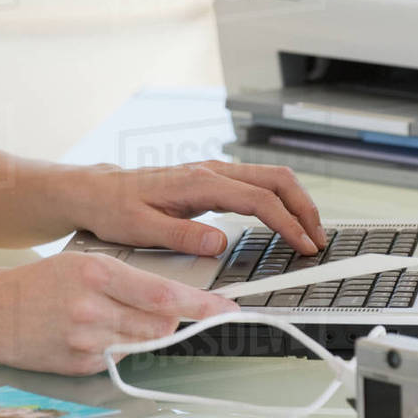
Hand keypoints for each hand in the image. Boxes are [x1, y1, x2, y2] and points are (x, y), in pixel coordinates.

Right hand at [0, 251, 238, 375]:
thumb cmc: (40, 281)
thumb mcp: (83, 262)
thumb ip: (127, 281)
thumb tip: (170, 304)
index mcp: (97, 273)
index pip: (163, 294)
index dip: (201, 305)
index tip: (228, 310)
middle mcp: (94, 309)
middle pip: (160, 326)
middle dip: (172, 322)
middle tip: (170, 313)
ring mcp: (86, 342)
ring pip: (142, 344)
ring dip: (146, 335)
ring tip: (120, 319)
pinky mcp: (80, 367)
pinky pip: (118, 359)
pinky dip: (119, 347)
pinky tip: (96, 334)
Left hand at [68, 160, 326, 255]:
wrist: (98, 191)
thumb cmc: (116, 209)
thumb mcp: (142, 228)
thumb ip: (182, 236)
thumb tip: (219, 244)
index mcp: (199, 182)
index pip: (258, 199)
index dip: (287, 223)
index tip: (304, 247)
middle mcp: (211, 171)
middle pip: (275, 178)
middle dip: (304, 207)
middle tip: (319, 240)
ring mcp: (213, 172)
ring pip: (270, 177)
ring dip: (295, 202)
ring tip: (309, 233)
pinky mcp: (212, 180)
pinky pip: (257, 184)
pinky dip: (279, 200)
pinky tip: (284, 221)